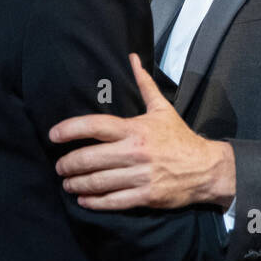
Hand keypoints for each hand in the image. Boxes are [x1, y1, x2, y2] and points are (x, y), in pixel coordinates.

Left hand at [49, 53, 234, 210]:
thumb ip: (144, 84)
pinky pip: (113, 201)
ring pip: (98, 181)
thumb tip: (133, 58)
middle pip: (90, 158)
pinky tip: (84, 199)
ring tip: (67, 183)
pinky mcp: (146, 196)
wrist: (206, 168)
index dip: (70, 129)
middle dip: (68, 163)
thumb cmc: (180, 138)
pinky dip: (94, 202)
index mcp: (136, 129)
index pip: (95, 126)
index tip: (54, 134)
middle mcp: (135, 152)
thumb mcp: (163, 109)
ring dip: (77, 183)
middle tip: (59, 166)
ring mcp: (140, 175)